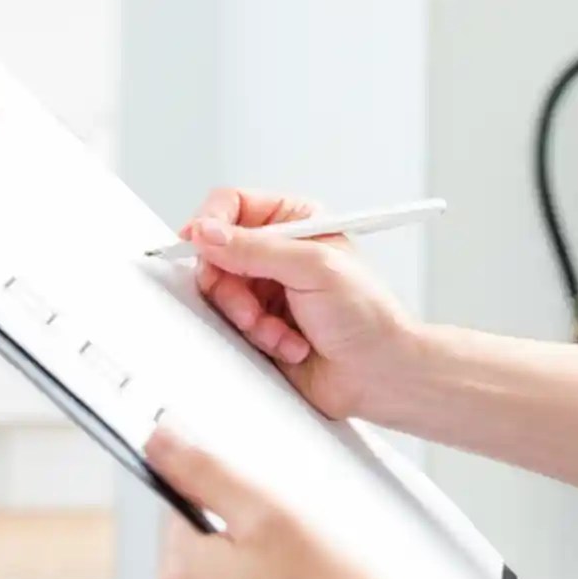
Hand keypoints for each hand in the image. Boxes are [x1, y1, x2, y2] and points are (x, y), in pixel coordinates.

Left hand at [145, 427, 434, 578]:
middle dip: (244, 524)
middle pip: (204, 532)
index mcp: (180, 571)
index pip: (183, 498)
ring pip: (228, 565)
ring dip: (259, 557)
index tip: (266, 500)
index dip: (229, 489)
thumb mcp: (268, 512)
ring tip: (304, 567)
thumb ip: (204, 471)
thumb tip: (158, 440)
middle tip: (294, 535)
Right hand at [182, 188, 416, 418]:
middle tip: (252, 307)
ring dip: (248, 318)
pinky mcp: (258, 323)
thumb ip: (256, 249)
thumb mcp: (313, 268)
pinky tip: (289, 345)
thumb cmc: (366, 315)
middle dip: (231, 286)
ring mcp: (264, 289)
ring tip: (280, 330)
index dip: (210, 222)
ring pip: (218, 293)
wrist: (377, 373)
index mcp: (293, 222)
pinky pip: (229, 325)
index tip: (199, 244)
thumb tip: (208, 233)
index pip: (232, 205)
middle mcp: (275, 253)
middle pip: (215, 253)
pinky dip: (257, 338)